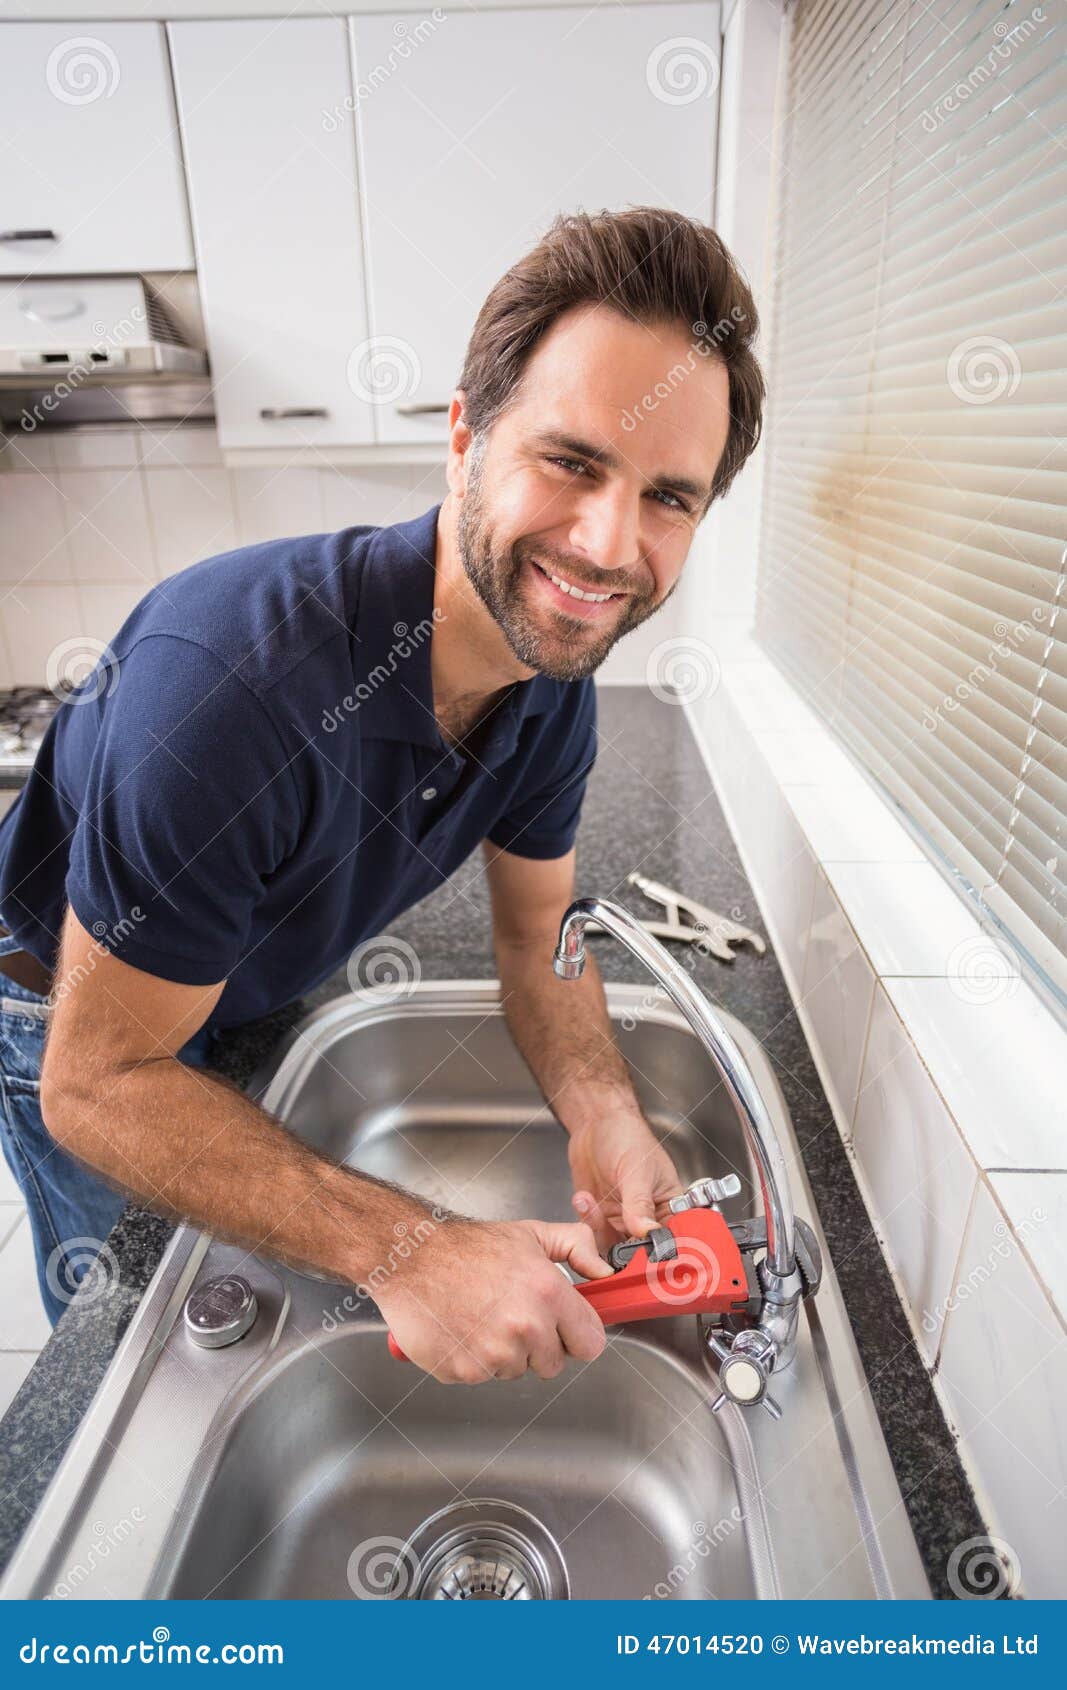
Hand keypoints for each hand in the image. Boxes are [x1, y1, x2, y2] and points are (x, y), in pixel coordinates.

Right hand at [373, 1216, 612, 1383]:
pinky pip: (481, 1376)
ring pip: (515, 1370)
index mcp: (548, 1295)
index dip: (577, 1335)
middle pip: (552, 1363)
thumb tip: (605, 1272)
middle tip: (512, 1314)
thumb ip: (578, 1247)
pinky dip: (473, 1358)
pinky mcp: (463, 1372)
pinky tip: (462, 1327)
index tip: (564, 1327)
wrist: (410, 1258)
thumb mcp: (532, 1234)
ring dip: (504, 1352)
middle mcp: (525, 1328)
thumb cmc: (468, 1247)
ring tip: (482, 1315)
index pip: (591, 1343)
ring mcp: (493, 1354)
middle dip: (538, 1344)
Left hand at [568, 1115, 683, 1248]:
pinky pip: (593, 1234)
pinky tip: (584, 1198)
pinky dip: (586, 1220)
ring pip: (614, 1248)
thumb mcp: (637, 1170)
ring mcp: (624, 1220)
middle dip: (623, 1247)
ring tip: (592, 1203)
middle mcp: (649, 1218)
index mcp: (670, 1206)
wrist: (595, 1124)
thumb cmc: (627, 1136)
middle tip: (610, 1233)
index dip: (659, 1252)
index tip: (643, 1253)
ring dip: (599, 1229)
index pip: (672, 1239)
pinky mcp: (602, 1218)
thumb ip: (640, 1204)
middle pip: (642, 1252)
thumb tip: (646, 1232)